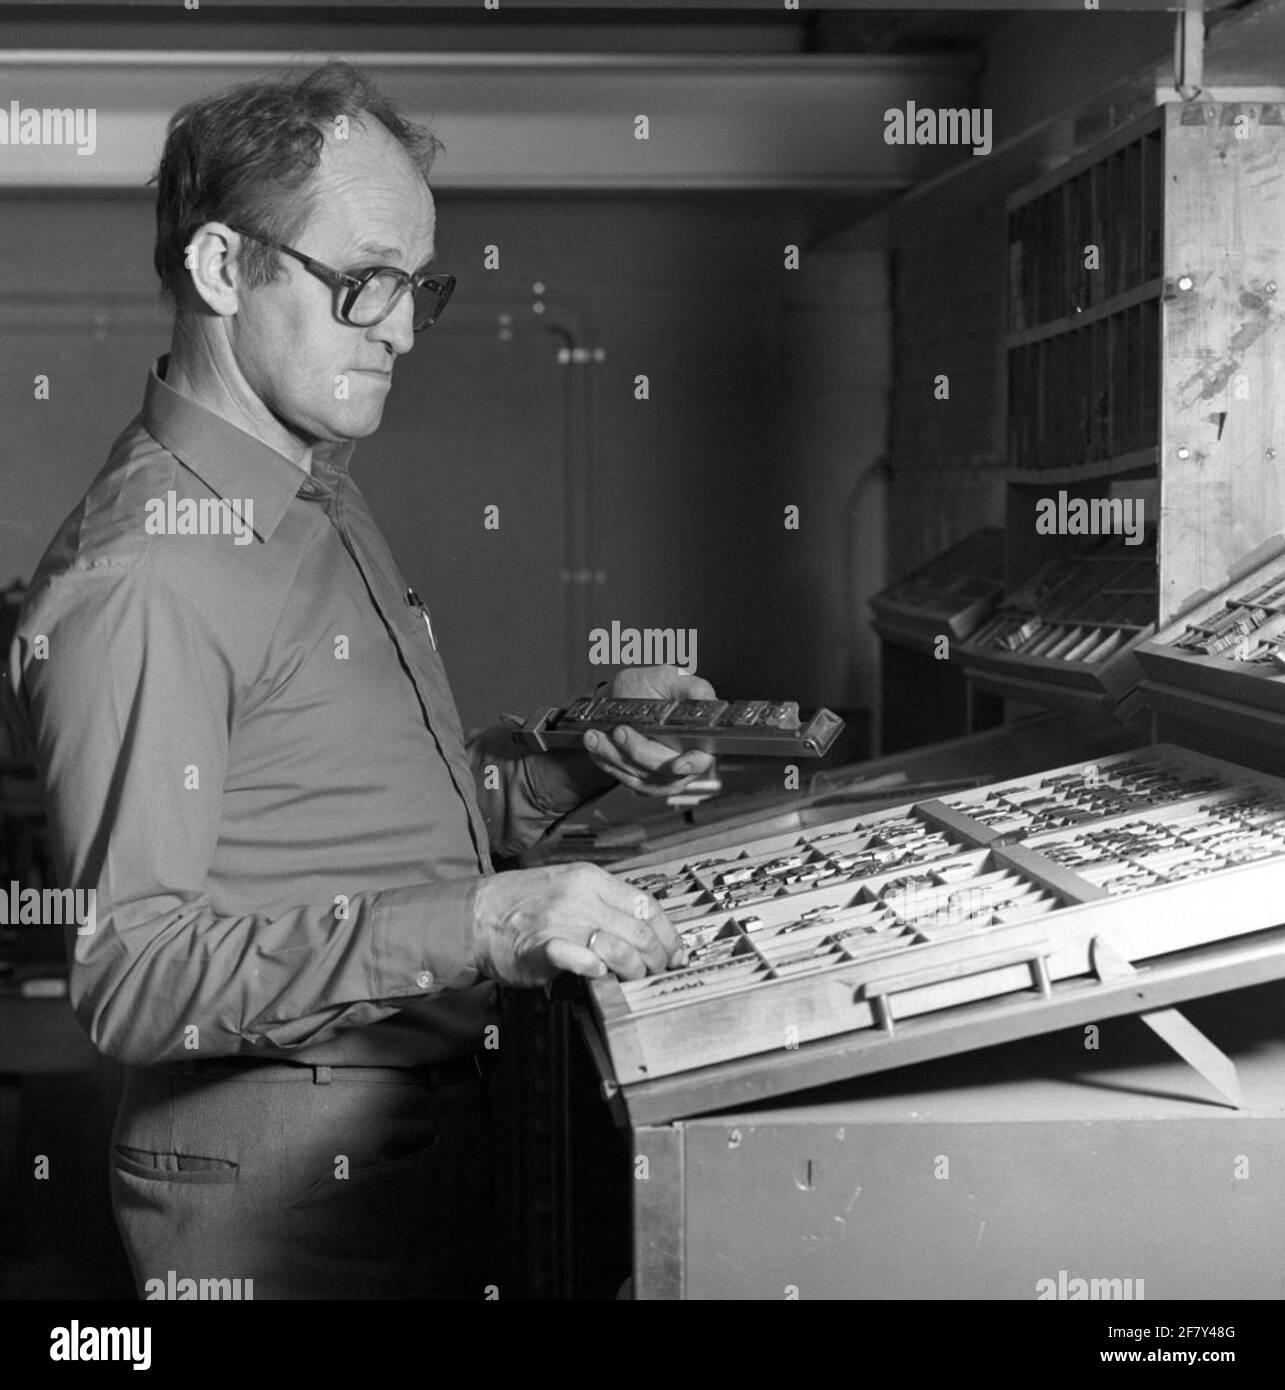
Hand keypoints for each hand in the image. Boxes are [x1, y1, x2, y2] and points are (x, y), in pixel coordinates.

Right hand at [472, 862, 686, 986]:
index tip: (677, 952)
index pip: (648, 905)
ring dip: (633, 969)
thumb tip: (644, 929)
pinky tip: (598, 972)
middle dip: (656, 958)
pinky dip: (594, 966)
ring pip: (618, 946)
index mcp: (592, 879)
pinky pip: (577, 957)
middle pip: (639, 931)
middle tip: (657, 973)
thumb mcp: (569, 886)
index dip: (669, 934)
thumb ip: (604, 903)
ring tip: (632, 979)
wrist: (476, 913)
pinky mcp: (541, 947)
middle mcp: (581, 896)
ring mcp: (561, 921)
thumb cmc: (524, 903)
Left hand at [583, 665, 717, 796]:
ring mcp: (661, 775)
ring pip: (639, 778)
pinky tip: (595, 744)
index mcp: (697, 737)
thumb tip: (705, 697)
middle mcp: (682, 761)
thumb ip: (691, 686)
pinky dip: (607, 761)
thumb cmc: (646, 688)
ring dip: (615, 756)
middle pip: (664, 771)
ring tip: (595, 735)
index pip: (701, 759)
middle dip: (638, 752)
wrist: (619, 699)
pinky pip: (623, 778)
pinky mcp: (640, 781)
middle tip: (619, 730)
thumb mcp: (668, 677)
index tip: (677, 764)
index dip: (691, 764)